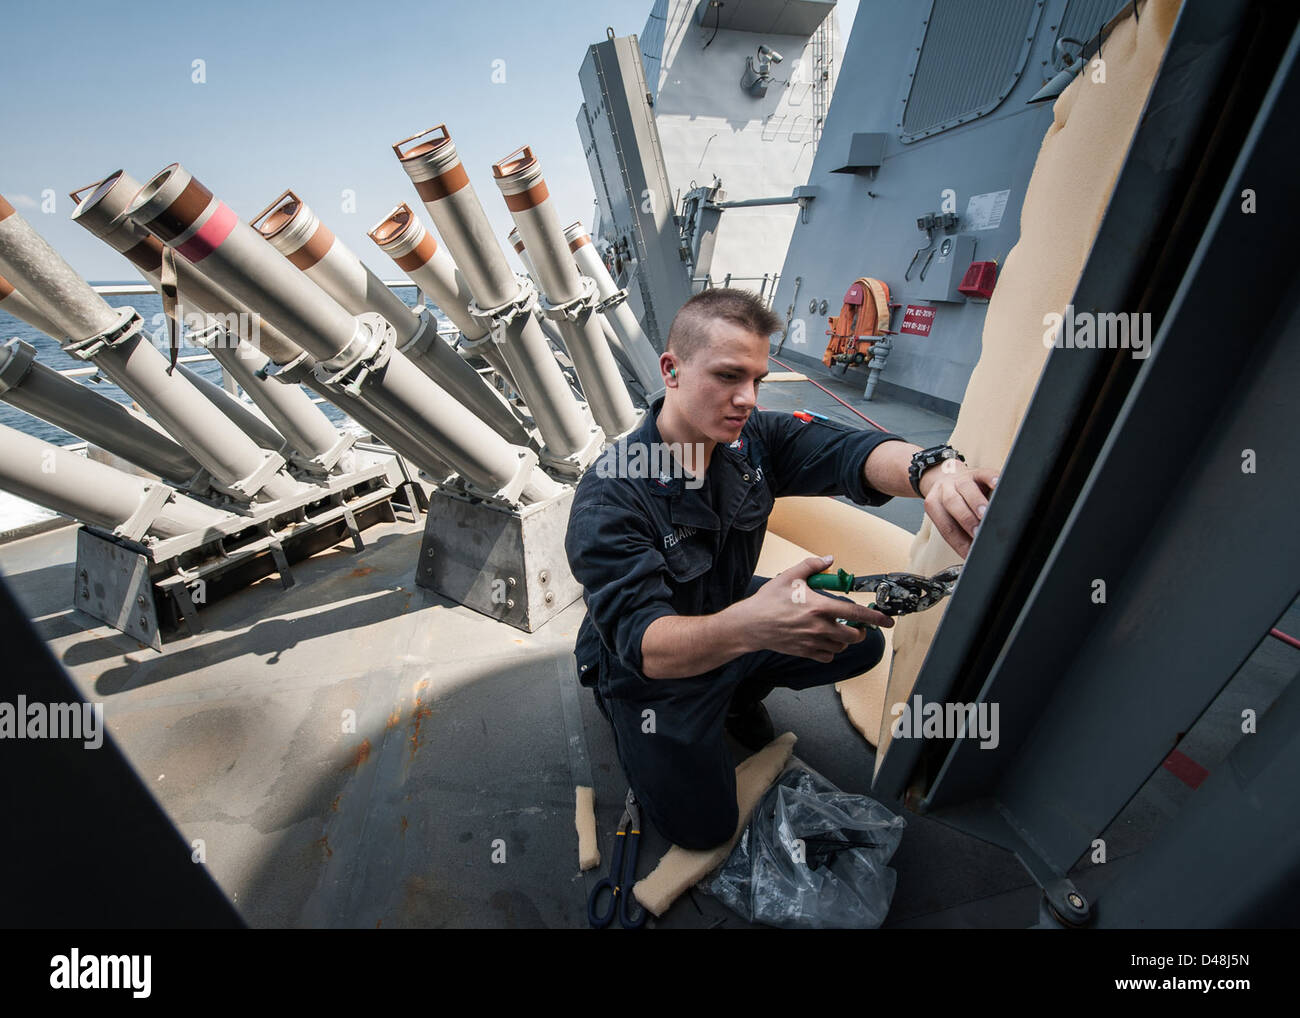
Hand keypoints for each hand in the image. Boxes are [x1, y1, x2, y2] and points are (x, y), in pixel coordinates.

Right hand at [734, 554, 892, 663]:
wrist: (749, 625)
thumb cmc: (767, 602)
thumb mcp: (789, 577)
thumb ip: (812, 566)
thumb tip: (829, 559)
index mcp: (819, 607)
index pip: (856, 614)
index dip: (876, 618)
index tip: (887, 621)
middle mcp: (819, 627)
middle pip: (853, 636)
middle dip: (860, 631)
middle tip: (857, 625)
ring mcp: (812, 642)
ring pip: (841, 647)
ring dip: (845, 640)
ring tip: (838, 631)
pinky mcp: (805, 652)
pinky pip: (827, 656)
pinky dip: (831, 650)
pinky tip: (825, 641)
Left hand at [919, 462, 997, 558]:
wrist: (944, 474)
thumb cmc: (951, 503)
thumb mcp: (947, 517)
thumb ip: (958, 534)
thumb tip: (973, 554)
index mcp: (934, 504)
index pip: (946, 527)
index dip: (959, 542)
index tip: (971, 553)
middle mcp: (945, 490)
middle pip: (952, 504)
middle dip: (966, 520)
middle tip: (978, 533)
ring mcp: (961, 479)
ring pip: (966, 489)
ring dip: (977, 503)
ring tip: (986, 515)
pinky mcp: (977, 471)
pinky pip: (984, 473)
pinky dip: (991, 479)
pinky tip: (997, 485)